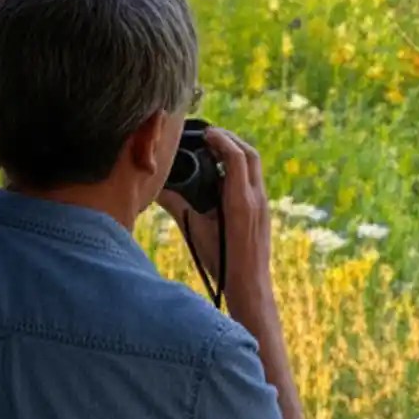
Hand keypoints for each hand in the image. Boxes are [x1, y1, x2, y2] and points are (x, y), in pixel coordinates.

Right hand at [157, 127, 272, 306]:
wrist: (250, 286)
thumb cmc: (222, 264)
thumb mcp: (196, 232)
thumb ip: (178, 206)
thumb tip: (155, 188)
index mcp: (240, 202)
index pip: (236, 157)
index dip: (220, 139)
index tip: (205, 133)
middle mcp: (256, 199)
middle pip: (250, 154)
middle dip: (232, 139)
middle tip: (211, 134)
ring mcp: (263, 205)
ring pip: (254, 166)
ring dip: (237, 152)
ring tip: (216, 148)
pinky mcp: (263, 211)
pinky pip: (254, 180)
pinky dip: (240, 168)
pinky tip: (223, 174)